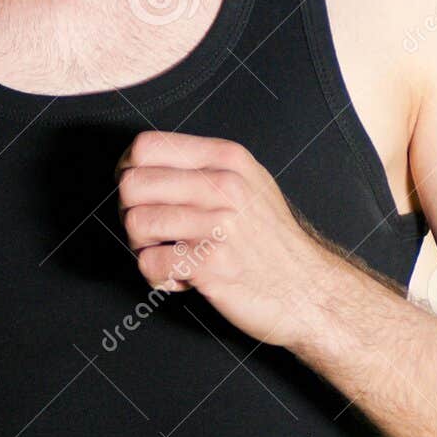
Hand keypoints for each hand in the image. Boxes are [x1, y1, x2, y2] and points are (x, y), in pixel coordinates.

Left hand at [115, 130, 318, 345]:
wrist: (308, 290)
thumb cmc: (270, 241)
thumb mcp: (248, 183)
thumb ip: (202, 167)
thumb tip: (141, 164)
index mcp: (226, 160)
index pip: (147, 146)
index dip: (128, 170)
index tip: (138, 193)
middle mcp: (223, 186)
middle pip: (132, 184)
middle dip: (130, 212)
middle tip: (152, 232)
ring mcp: (219, 224)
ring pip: (136, 223)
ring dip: (142, 247)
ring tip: (168, 254)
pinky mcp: (212, 264)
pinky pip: (149, 264)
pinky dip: (157, 277)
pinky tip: (181, 278)